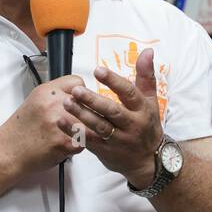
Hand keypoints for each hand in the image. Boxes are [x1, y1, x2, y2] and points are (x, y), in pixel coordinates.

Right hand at [0, 76, 87, 175]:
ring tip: (70, 135)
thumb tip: (77, 94)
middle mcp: (53, 104)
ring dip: (85, 130)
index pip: (78, 83)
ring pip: (89, 123)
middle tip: (75, 122)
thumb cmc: (21, 130)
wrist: (8, 152)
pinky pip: (84, 141)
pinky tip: (65, 145)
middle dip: (84, 114)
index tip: (77, 101)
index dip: (80, 93)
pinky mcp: (63, 142)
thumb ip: (55, 95)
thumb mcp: (35, 102)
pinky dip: (77, 145)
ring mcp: (59, 123)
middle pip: (87, 104)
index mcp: (46, 92)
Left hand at [66, 46, 164, 185]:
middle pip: (111, 111)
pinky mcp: (106, 151)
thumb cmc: (147, 125)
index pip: (128, 93)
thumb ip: (146, 76)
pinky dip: (75, 132)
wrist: (149, 160)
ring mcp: (118, 140)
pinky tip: (61, 121)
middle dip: (93, 101)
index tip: (97, 70)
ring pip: (99, 126)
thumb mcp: (151, 100)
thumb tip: (147, 51)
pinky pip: (89, 141)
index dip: (113, 81)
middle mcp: (131, 125)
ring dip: (82, 115)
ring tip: (66, 103)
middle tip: (76, 90)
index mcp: (142, 109)